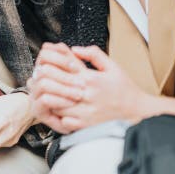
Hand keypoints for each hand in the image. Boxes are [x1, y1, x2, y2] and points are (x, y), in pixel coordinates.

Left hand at [30, 44, 150, 132]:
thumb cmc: (124, 89)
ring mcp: (85, 111)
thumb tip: (75, 48)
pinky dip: (57, 115)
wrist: (138, 112)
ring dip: (47, 98)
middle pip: (55, 86)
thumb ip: (94, 54)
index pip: (63, 69)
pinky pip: (63, 120)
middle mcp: (86, 95)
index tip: (42, 65)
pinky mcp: (85, 125)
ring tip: (42, 93)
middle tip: (37, 79)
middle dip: (43, 81)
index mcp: (90, 78)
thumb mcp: (113, 66)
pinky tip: (54, 110)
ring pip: (56, 104)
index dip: (49, 66)